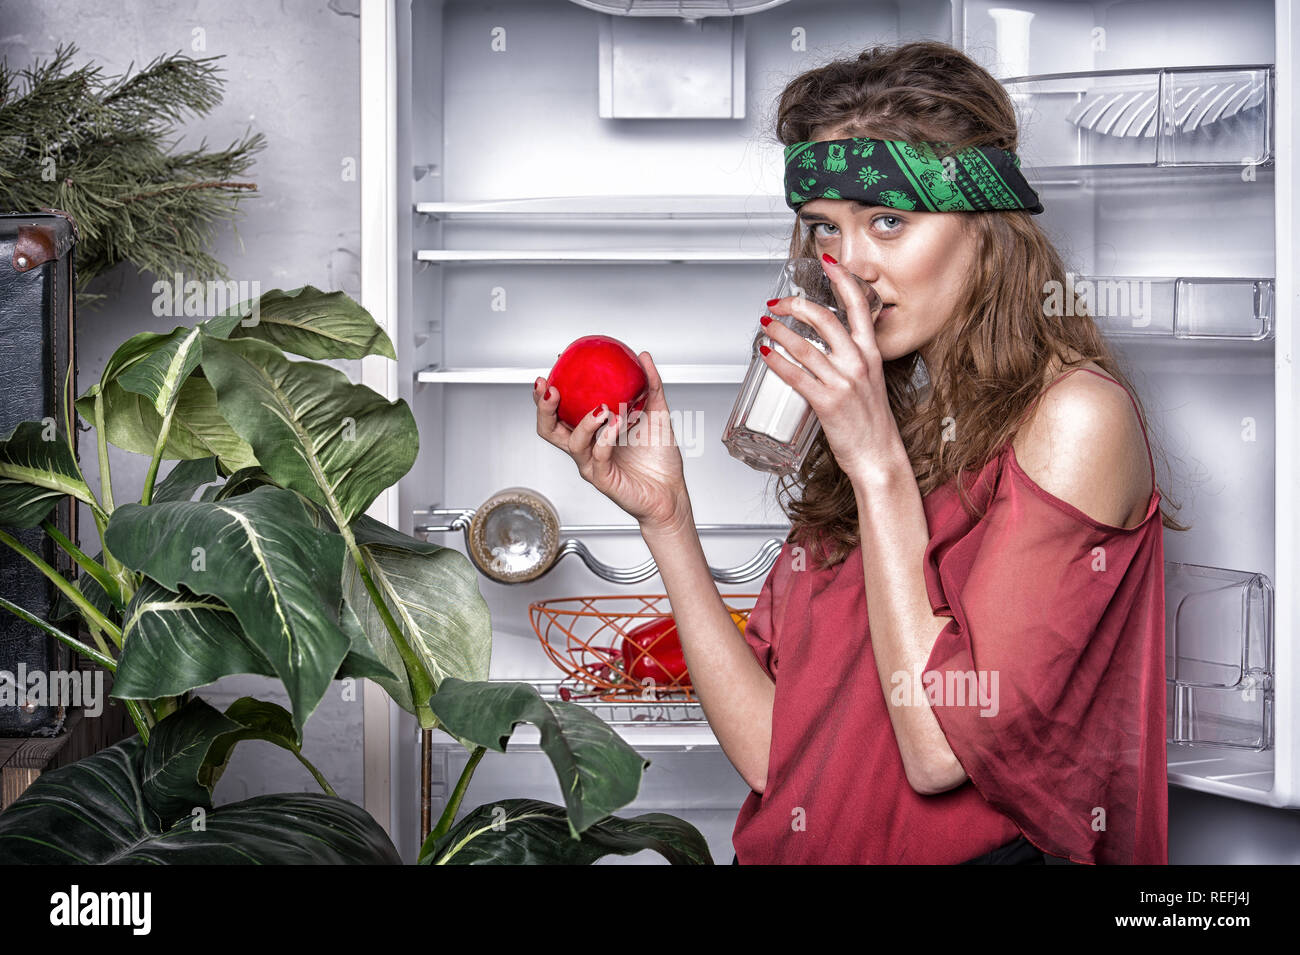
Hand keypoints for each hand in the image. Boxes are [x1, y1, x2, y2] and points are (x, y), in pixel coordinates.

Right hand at [533, 351, 689, 531]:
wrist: (671, 492)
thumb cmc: (659, 460)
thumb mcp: (656, 414)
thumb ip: (650, 386)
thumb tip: (644, 358)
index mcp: (592, 433)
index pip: (559, 413)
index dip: (547, 395)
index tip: (551, 373)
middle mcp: (587, 448)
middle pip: (550, 430)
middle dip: (545, 408)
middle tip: (552, 390)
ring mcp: (593, 465)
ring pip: (573, 443)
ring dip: (585, 421)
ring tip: (602, 408)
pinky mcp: (605, 480)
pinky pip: (598, 457)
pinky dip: (605, 438)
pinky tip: (615, 425)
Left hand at [760, 257, 905, 484]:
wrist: (879, 457)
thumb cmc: (872, 425)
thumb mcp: (870, 383)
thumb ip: (851, 363)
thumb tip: (825, 351)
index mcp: (871, 355)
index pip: (858, 306)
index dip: (842, 280)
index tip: (828, 263)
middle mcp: (859, 364)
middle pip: (825, 319)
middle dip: (796, 305)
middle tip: (778, 303)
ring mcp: (844, 382)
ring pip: (805, 346)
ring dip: (779, 332)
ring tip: (765, 325)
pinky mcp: (828, 402)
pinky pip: (797, 376)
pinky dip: (777, 362)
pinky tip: (765, 355)